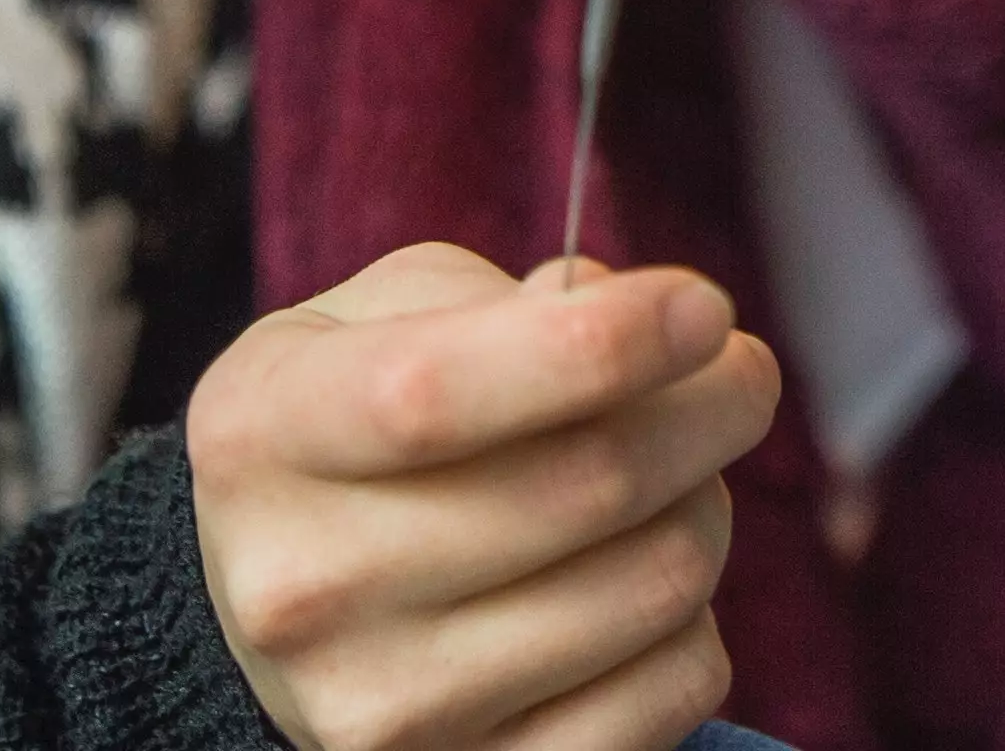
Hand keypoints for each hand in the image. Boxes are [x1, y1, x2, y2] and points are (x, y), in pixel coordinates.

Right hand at [186, 241, 783, 750]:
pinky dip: (695, 622)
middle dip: (713, 408)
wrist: (287, 595)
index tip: (703, 309)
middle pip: (588, 485)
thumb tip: (636, 320)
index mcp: (267, 434)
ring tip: (674, 480)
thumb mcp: (380, 316)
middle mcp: (307, 587)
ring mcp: (384, 707)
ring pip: (655, 585)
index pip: (438, 396)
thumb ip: (499, 298)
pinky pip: (676, 689)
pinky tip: (638, 580)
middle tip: (737, 376)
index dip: (600, 345)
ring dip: (706, 508)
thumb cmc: (360, 418)